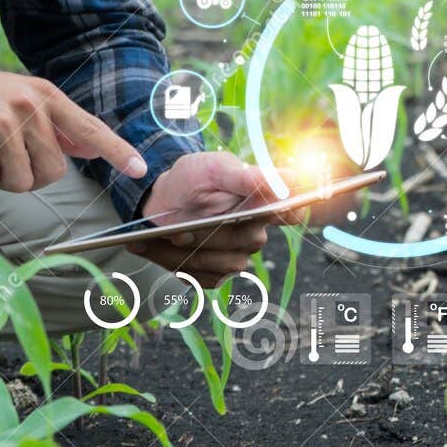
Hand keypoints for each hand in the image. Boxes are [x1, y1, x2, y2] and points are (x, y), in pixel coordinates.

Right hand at [0, 43, 145, 191]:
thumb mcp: (13, 100)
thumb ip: (51, 125)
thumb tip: (90, 147)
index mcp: (43, 94)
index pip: (89, 127)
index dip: (116, 150)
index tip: (140, 169)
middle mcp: (30, 104)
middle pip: (53, 172)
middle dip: (26, 177)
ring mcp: (4, 118)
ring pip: (21, 182)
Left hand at [128, 152, 281, 287]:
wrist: (159, 198)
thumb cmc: (191, 178)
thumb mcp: (214, 168)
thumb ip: (247, 176)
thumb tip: (289, 179)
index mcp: (262, 203)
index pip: (291, 212)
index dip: (289, 213)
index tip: (277, 211)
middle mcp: (254, 232)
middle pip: (246, 242)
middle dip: (210, 234)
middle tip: (177, 227)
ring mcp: (236, 255)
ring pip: (224, 263)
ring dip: (188, 252)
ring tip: (161, 236)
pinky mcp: (214, 274)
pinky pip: (202, 277)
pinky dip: (174, 263)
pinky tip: (155, 247)